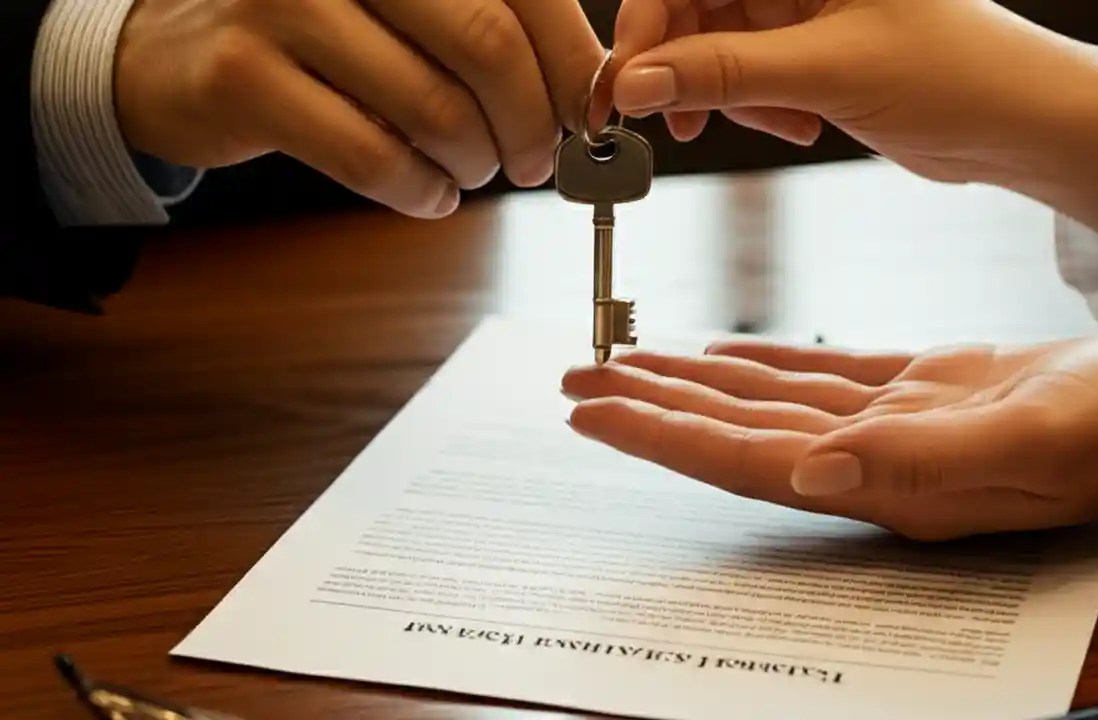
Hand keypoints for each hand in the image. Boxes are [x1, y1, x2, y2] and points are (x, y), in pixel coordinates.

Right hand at [115, 0, 603, 217]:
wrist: (176, 49)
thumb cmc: (320, 33)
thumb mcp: (407, 9)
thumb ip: (487, 28)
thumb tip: (589, 90)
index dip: (571, 63)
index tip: (588, 114)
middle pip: (490, 47)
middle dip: (531, 124)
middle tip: (534, 161)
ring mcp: (285, 3)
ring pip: (435, 108)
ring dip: (475, 163)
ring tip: (471, 172)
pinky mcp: (245, 75)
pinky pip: (372, 156)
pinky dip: (421, 193)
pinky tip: (429, 195)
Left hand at [562, 322, 1097, 540]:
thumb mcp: (1030, 442)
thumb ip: (918, 461)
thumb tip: (810, 471)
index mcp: (893, 481)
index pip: (746, 462)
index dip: (662, 439)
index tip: (592, 414)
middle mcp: (882, 461)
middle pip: (739, 435)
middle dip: (653, 410)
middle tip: (579, 383)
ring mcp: (904, 425)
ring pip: (772, 402)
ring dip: (696, 383)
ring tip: (629, 365)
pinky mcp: (932, 388)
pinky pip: (825, 376)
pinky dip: (769, 363)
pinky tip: (727, 355)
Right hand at [608, 0, 1097, 243]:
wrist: (1022, 125)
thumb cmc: (962, 72)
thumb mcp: (830, 70)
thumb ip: (725, 72)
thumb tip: (637, 80)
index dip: (647, 22)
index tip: (623, 81)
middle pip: (696, 6)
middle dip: (679, 64)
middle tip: (667, 118)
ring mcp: (808, 8)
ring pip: (718, 44)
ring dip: (722, 93)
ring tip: (770, 124)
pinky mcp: (815, 50)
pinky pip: (751, 73)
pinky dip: (757, 106)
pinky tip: (801, 126)